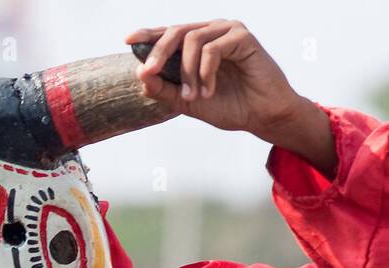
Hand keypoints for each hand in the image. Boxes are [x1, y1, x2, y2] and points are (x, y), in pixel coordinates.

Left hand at [127, 21, 336, 175]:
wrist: (260, 116)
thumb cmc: (228, 105)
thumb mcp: (186, 100)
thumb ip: (163, 89)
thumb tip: (140, 74)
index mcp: (198, 43)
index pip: (169, 33)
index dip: (148, 34)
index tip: (127, 41)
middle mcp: (212, 31)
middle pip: (176, 31)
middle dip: (158, 51)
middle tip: (149, 72)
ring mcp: (228, 31)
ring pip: (193, 40)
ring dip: (187, 72)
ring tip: (193, 96)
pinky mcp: (243, 37)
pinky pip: (213, 49)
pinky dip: (206, 72)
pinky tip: (209, 90)